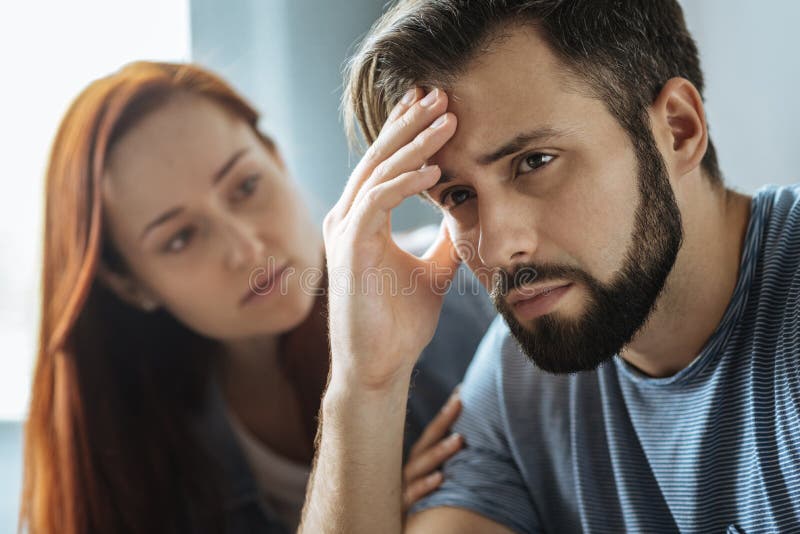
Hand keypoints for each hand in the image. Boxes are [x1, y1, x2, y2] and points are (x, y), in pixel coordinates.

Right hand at [323, 87, 459, 389]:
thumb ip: (442, 240)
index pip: (386, 164)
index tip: (437, 105)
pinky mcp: (349, 248)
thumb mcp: (432, 270)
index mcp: (364, 219)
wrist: (380, 366)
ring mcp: (345, 231)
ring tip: (447, 120)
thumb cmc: (399, 322)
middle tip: (440, 93)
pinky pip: (376, 203)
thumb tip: (464, 215)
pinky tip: (433, 171)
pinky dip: (403, 183)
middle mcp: (348, 218)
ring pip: (378, 172)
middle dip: (410, 123)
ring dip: (413, 144)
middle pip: (379, 157)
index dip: (409, 131)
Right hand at [402, 388, 463, 510]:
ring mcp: (405, 486)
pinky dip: (425, 486)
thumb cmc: (423, 503)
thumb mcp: (433, 479)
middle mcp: (410, 469)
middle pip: (427, 441)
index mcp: (419, 460)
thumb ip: (446, 461)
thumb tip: (473, 440)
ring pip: (421, 466)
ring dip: (440, 452)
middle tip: (460, 401)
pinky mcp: (403, 507)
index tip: (463, 390)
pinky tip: (440, 478)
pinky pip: (414, 495)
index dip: (447, 412)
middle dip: (443, 421)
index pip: (434, 431)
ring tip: (459, 440)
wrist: (400, 532)